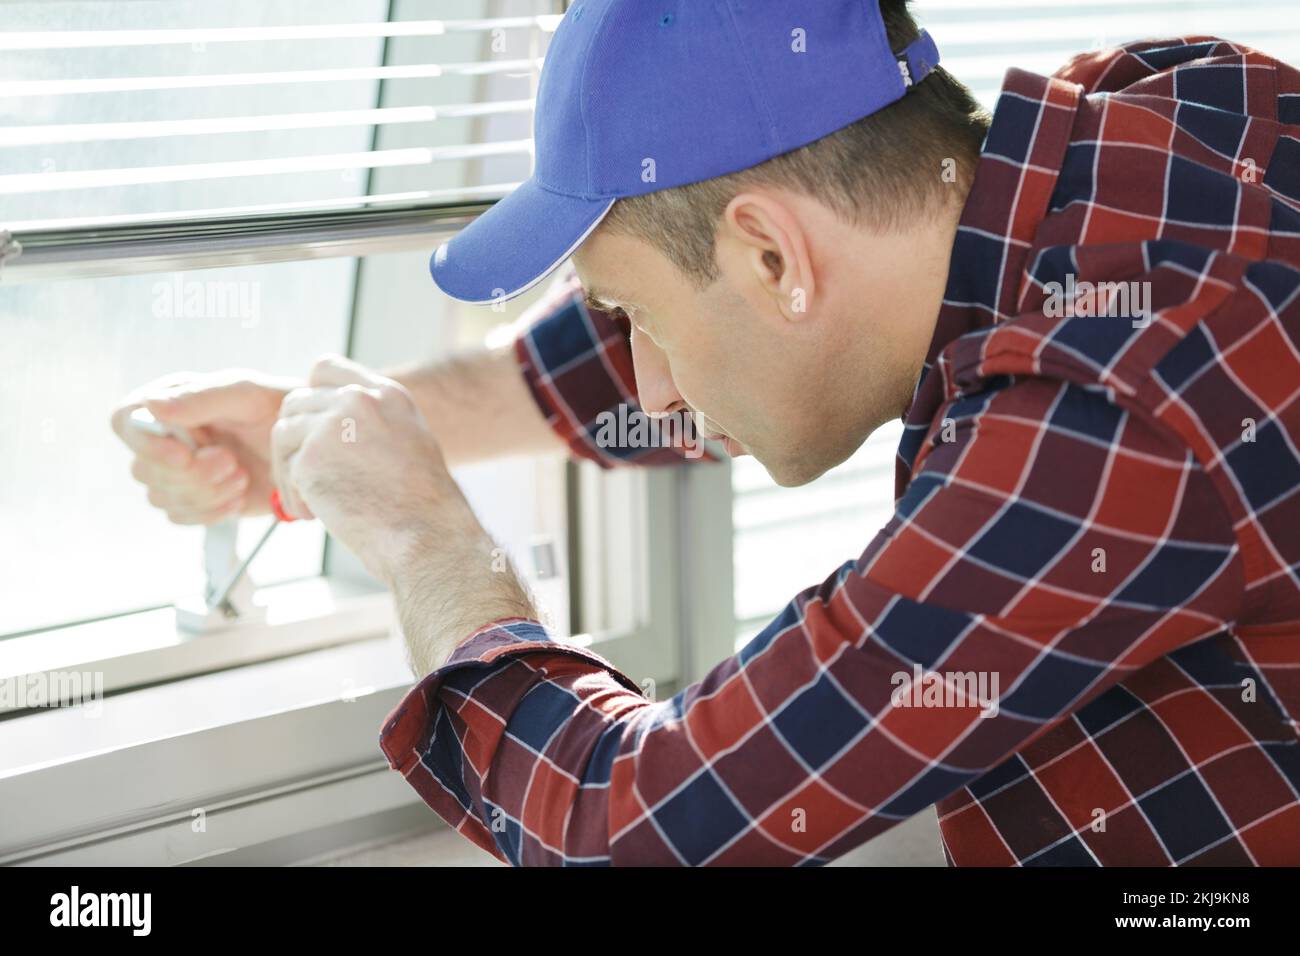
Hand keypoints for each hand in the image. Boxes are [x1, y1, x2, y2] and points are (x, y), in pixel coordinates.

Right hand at [110, 369, 295, 524]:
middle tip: (232, 461)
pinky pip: (179, 516)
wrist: (307, 446)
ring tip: (241, 475)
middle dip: (192, 474)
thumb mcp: (246, 394)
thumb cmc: (278, 408)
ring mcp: (179, 471)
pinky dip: (210, 512)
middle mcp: (167, 437)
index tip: (184, 456)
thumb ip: (201, 397)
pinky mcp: (196, 498)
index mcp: (171, 402)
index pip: (125, 421)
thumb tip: (152, 405)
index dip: (147, 445)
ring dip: (205, 493)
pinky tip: (237, 497)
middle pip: (144, 469)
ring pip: (160, 497)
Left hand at [272, 354, 536, 669]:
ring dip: (289, 469)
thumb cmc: (424, 507)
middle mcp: (358, 400)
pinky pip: (283, 470)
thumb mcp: (408, 444)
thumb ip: (373, 426)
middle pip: (297, 402)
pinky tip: (311, 516)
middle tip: (307, 477)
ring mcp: (332, 425)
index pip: (326, 369)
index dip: (312, 396)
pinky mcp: (310, 456)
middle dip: (296, 440)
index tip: (314, 430)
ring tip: (310, 503)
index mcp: (387, 394)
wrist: (428, 537)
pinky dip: (292, 495)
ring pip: (283, 433)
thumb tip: (330, 431)